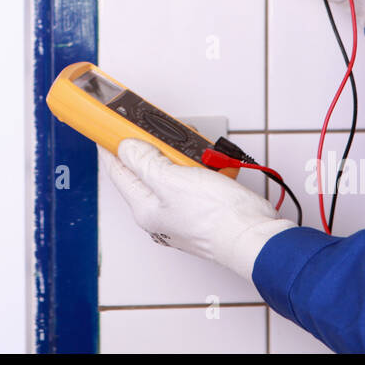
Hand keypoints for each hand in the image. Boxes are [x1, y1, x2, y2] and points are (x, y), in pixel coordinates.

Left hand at [100, 139, 294, 280]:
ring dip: (178, 155)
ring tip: (191, 148)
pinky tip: (205, 162)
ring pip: (169, 173)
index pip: (117, 172)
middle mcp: (159, 213)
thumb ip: (144, 162)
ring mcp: (180, 213)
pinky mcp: (201, 209)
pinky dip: (195, 167)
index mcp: (144, 208)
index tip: (109, 128)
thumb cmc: (218, 218)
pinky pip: (190, 180)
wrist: (256, 237)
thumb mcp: (172, 180)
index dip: (111, 147)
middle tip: (161, 132)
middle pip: (144, 170)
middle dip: (152, 147)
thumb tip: (126, 148)